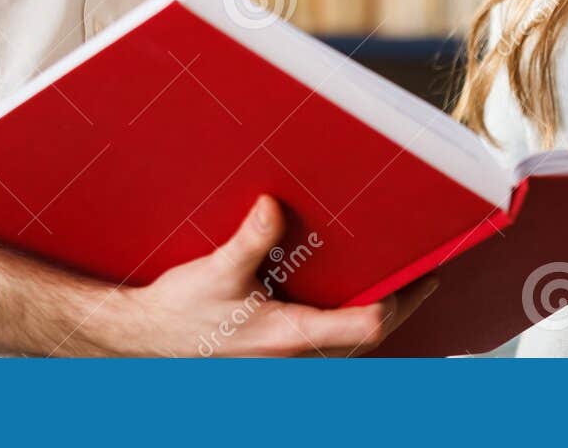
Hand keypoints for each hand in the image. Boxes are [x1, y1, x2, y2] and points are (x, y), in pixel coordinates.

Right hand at [113, 195, 436, 356]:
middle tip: (424, 280)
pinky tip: (343, 300)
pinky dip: (345, 324)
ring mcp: (285, 361)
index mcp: (289, 336)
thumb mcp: (216, 272)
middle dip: (398, 308)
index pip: (366, 326)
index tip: (421, 275)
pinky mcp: (274, 357)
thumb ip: (249, 239)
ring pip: (347, 346)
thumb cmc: (177, 315)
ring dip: (372, 318)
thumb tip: (274, 206)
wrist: (142, 340)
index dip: (398, 301)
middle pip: (367, 339)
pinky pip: (325, 346)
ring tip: (395, 286)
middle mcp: (295, 356)